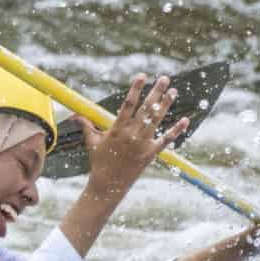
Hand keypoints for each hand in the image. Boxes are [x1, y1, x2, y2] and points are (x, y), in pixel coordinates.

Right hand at [82, 74, 189, 203]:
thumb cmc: (99, 161)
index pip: (128, 104)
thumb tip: (74, 116)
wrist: (108, 184)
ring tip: (173, 92)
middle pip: (146, 108)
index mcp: (117, 128)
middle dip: (156, 91)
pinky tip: (185, 120)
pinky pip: (166, 140)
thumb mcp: (91, 142)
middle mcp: (131, 133)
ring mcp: (142, 143)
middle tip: (165, 78)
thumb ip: (85, 125)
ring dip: (166, 105)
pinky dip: (176, 130)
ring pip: (157, 120)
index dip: (136, 89)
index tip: (142, 76)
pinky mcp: (151, 153)